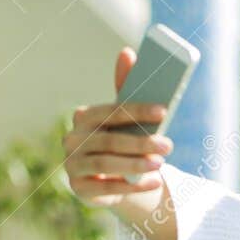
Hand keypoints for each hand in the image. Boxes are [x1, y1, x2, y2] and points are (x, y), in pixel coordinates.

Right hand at [62, 47, 172, 208]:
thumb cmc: (123, 144)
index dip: (138, 111)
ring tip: (160, 164)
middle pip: (109, 139)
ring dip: (135, 164)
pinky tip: (153, 183)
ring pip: (105, 163)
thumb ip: (127, 90)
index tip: (164, 111)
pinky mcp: (78, 188)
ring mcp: (72, 164)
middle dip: (140, 142)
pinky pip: (104, 188)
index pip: (112, 111)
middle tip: (168, 145)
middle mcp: (73, 139)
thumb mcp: (127, 121)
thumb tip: (127, 52)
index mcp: (85, 117)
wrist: (114, 182)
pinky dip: (131, 186)